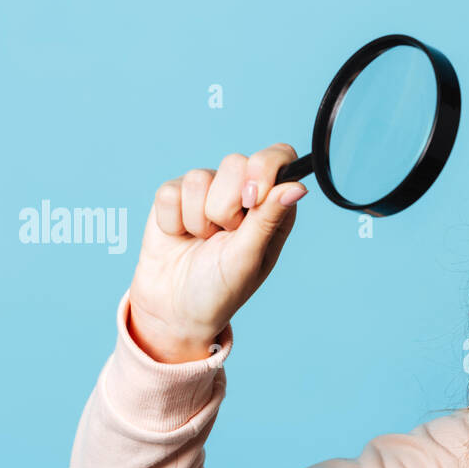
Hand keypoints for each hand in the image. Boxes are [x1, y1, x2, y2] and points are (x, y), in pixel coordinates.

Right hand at [128, 143, 306, 362]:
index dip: (265, 167)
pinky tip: (179, 237)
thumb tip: (297, 187)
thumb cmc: (220, 289)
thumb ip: (269, 218)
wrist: (175, 309)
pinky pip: (171, 190)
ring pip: (200, 177)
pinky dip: (174, 221)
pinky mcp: (174, 196)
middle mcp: (241, 193)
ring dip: (198, 219)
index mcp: (271, 207)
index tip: (251, 198)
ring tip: (202, 242)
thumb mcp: (249, 258)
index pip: (279, 158)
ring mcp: (207, 192)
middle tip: (224, 235)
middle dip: (226, 206)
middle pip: (236, 162)